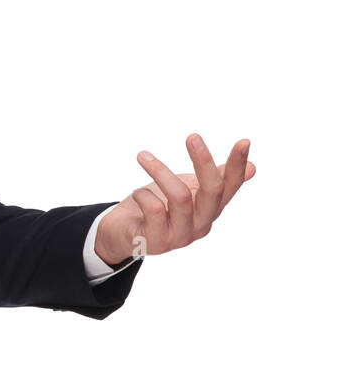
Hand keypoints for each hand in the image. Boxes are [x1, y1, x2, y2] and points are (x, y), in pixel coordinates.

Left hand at [95, 135, 255, 263]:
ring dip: (160, 171)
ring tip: (143, 156)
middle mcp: (200, 224)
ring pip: (180, 197)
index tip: (244, 141)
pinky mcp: (156, 241)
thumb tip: (253, 168)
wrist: (123, 234)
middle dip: (204, 161)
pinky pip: (153, 209)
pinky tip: (137, 193)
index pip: (230, 186)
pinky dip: (143, 194)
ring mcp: (180, 236)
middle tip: (192, 136)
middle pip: (212, 191)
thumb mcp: (187, 190)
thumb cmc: (156, 207)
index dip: (237, 166)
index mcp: (209, 209)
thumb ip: (214, 180)